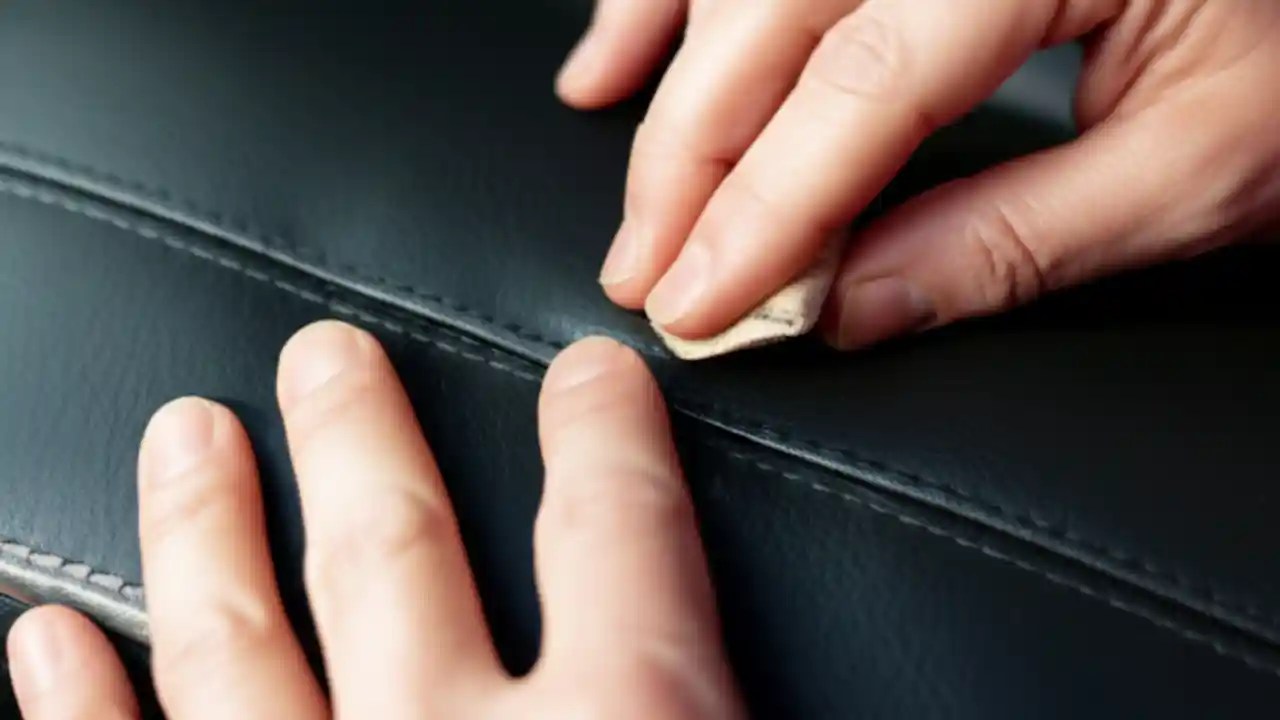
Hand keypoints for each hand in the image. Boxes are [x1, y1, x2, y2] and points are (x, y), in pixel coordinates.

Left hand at [5, 322, 743, 718]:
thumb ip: (717, 694)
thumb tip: (737, 670)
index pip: (618, 527)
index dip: (602, 432)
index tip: (584, 375)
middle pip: (398, 550)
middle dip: (362, 440)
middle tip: (326, 359)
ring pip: (241, 646)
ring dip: (207, 530)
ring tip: (187, 439)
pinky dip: (80, 706)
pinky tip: (51, 638)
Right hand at [559, 0, 1279, 348]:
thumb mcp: (1197, 170)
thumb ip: (1012, 241)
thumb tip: (849, 306)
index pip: (866, 86)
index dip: (764, 206)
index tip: (698, 299)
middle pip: (774, 18)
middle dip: (692, 160)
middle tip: (649, 274)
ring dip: (670, 76)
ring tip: (632, 191)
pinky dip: (679, 0)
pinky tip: (625, 52)